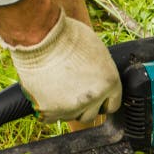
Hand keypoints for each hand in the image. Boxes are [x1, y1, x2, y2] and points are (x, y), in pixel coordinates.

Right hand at [0, 9, 121, 123]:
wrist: (41, 38)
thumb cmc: (68, 36)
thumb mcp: (96, 51)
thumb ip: (100, 70)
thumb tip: (99, 76)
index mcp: (110, 83)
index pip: (112, 104)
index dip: (102, 100)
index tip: (94, 97)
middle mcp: (94, 98)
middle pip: (90, 115)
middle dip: (83, 106)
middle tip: (72, 91)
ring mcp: (72, 107)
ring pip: (70, 116)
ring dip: (65, 107)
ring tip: (56, 88)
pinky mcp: (50, 111)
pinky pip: (50, 117)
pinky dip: (47, 109)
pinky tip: (45, 93)